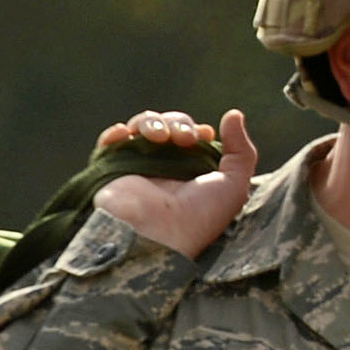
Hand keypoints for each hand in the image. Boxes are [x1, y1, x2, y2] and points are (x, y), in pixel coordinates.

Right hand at [94, 109, 258, 255]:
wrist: (159, 235)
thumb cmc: (199, 216)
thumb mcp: (234, 186)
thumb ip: (241, 150)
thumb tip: (234, 114)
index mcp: (190, 170)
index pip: (189, 133)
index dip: (194, 128)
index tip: (203, 135)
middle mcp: (162, 167)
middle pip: (166, 124)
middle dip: (177, 122)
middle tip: (184, 138)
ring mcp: (136, 167)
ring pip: (139, 127)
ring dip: (150, 122)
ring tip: (159, 137)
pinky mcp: (111, 170)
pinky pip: (108, 143)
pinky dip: (115, 134)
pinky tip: (125, 133)